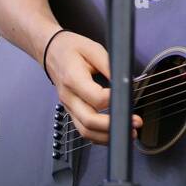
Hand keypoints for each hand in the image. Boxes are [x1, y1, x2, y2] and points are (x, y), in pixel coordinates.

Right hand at [46, 31, 141, 145]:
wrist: (51, 51)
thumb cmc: (72, 49)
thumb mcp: (94, 49)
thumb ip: (110, 66)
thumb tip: (125, 82)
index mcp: (73, 79)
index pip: (96, 98)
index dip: (114, 101)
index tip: (128, 98)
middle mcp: (68, 97)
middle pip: (89, 121)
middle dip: (114, 126)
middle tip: (135, 123)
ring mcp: (68, 107)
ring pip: (85, 131)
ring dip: (108, 136)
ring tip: (128, 132)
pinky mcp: (71, 111)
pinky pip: (83, 130)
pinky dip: (99, 136)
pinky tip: (114, 134)